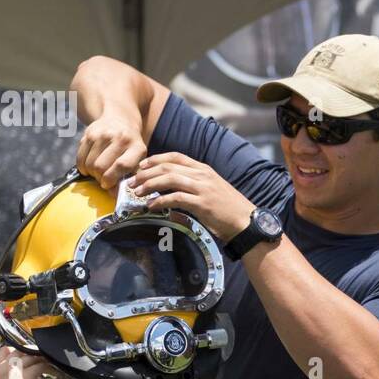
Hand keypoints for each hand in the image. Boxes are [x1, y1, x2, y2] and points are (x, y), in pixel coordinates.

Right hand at [77, 109, 147, 189]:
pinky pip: (81, 156)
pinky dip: (82, 166)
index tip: (108, 185)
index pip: (122, 165)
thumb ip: (128, 176)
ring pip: (90, 163)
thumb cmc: (130, 145)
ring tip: (97, 173)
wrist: (121, 118)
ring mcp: (104, 134)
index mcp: (137, 146)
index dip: (112, 179)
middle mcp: (120, 138)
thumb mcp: (137, 158)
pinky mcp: (89, 132)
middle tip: (102, 180)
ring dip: (91, 173)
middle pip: (101, 166)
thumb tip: (114, 195)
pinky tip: (88, 167)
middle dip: (99, 178)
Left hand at [132, 152, 254, 242]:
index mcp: (204, 169)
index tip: (142, 166)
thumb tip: (172, 188)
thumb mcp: (212, 189)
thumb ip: (194, 184)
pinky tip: (151, 206)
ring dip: (149, 185)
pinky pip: (176, 198)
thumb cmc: (228, 209)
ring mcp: (203, 188)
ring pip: (169, 179)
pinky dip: (160, 201)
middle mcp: (202, 175)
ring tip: (137, 192)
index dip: (156, 159)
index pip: (175, 156)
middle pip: (167, 167)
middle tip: (132, 181)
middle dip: (146, 173)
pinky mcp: (202, 204)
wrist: (246, 222)